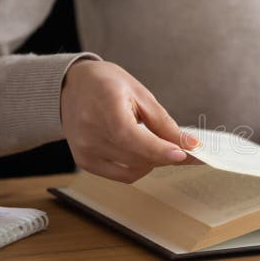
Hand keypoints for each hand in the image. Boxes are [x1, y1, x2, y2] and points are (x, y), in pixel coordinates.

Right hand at [60, 60, 200, 182]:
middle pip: (136, 157)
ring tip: (159, 145)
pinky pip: (122, 176)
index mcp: (104, 107)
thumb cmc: (106, 84)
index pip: (131, 137)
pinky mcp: (85, 162)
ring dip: (154, 162)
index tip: (184, 154)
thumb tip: (189, 145)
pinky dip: (139, 168)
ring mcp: (85, 150)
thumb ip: (163, 123)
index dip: (159, 149)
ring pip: (133, 170)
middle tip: (186, 149)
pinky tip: (142, 153)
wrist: (71, 87)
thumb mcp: (140, 94)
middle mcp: (89, 132)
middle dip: (166, 155)